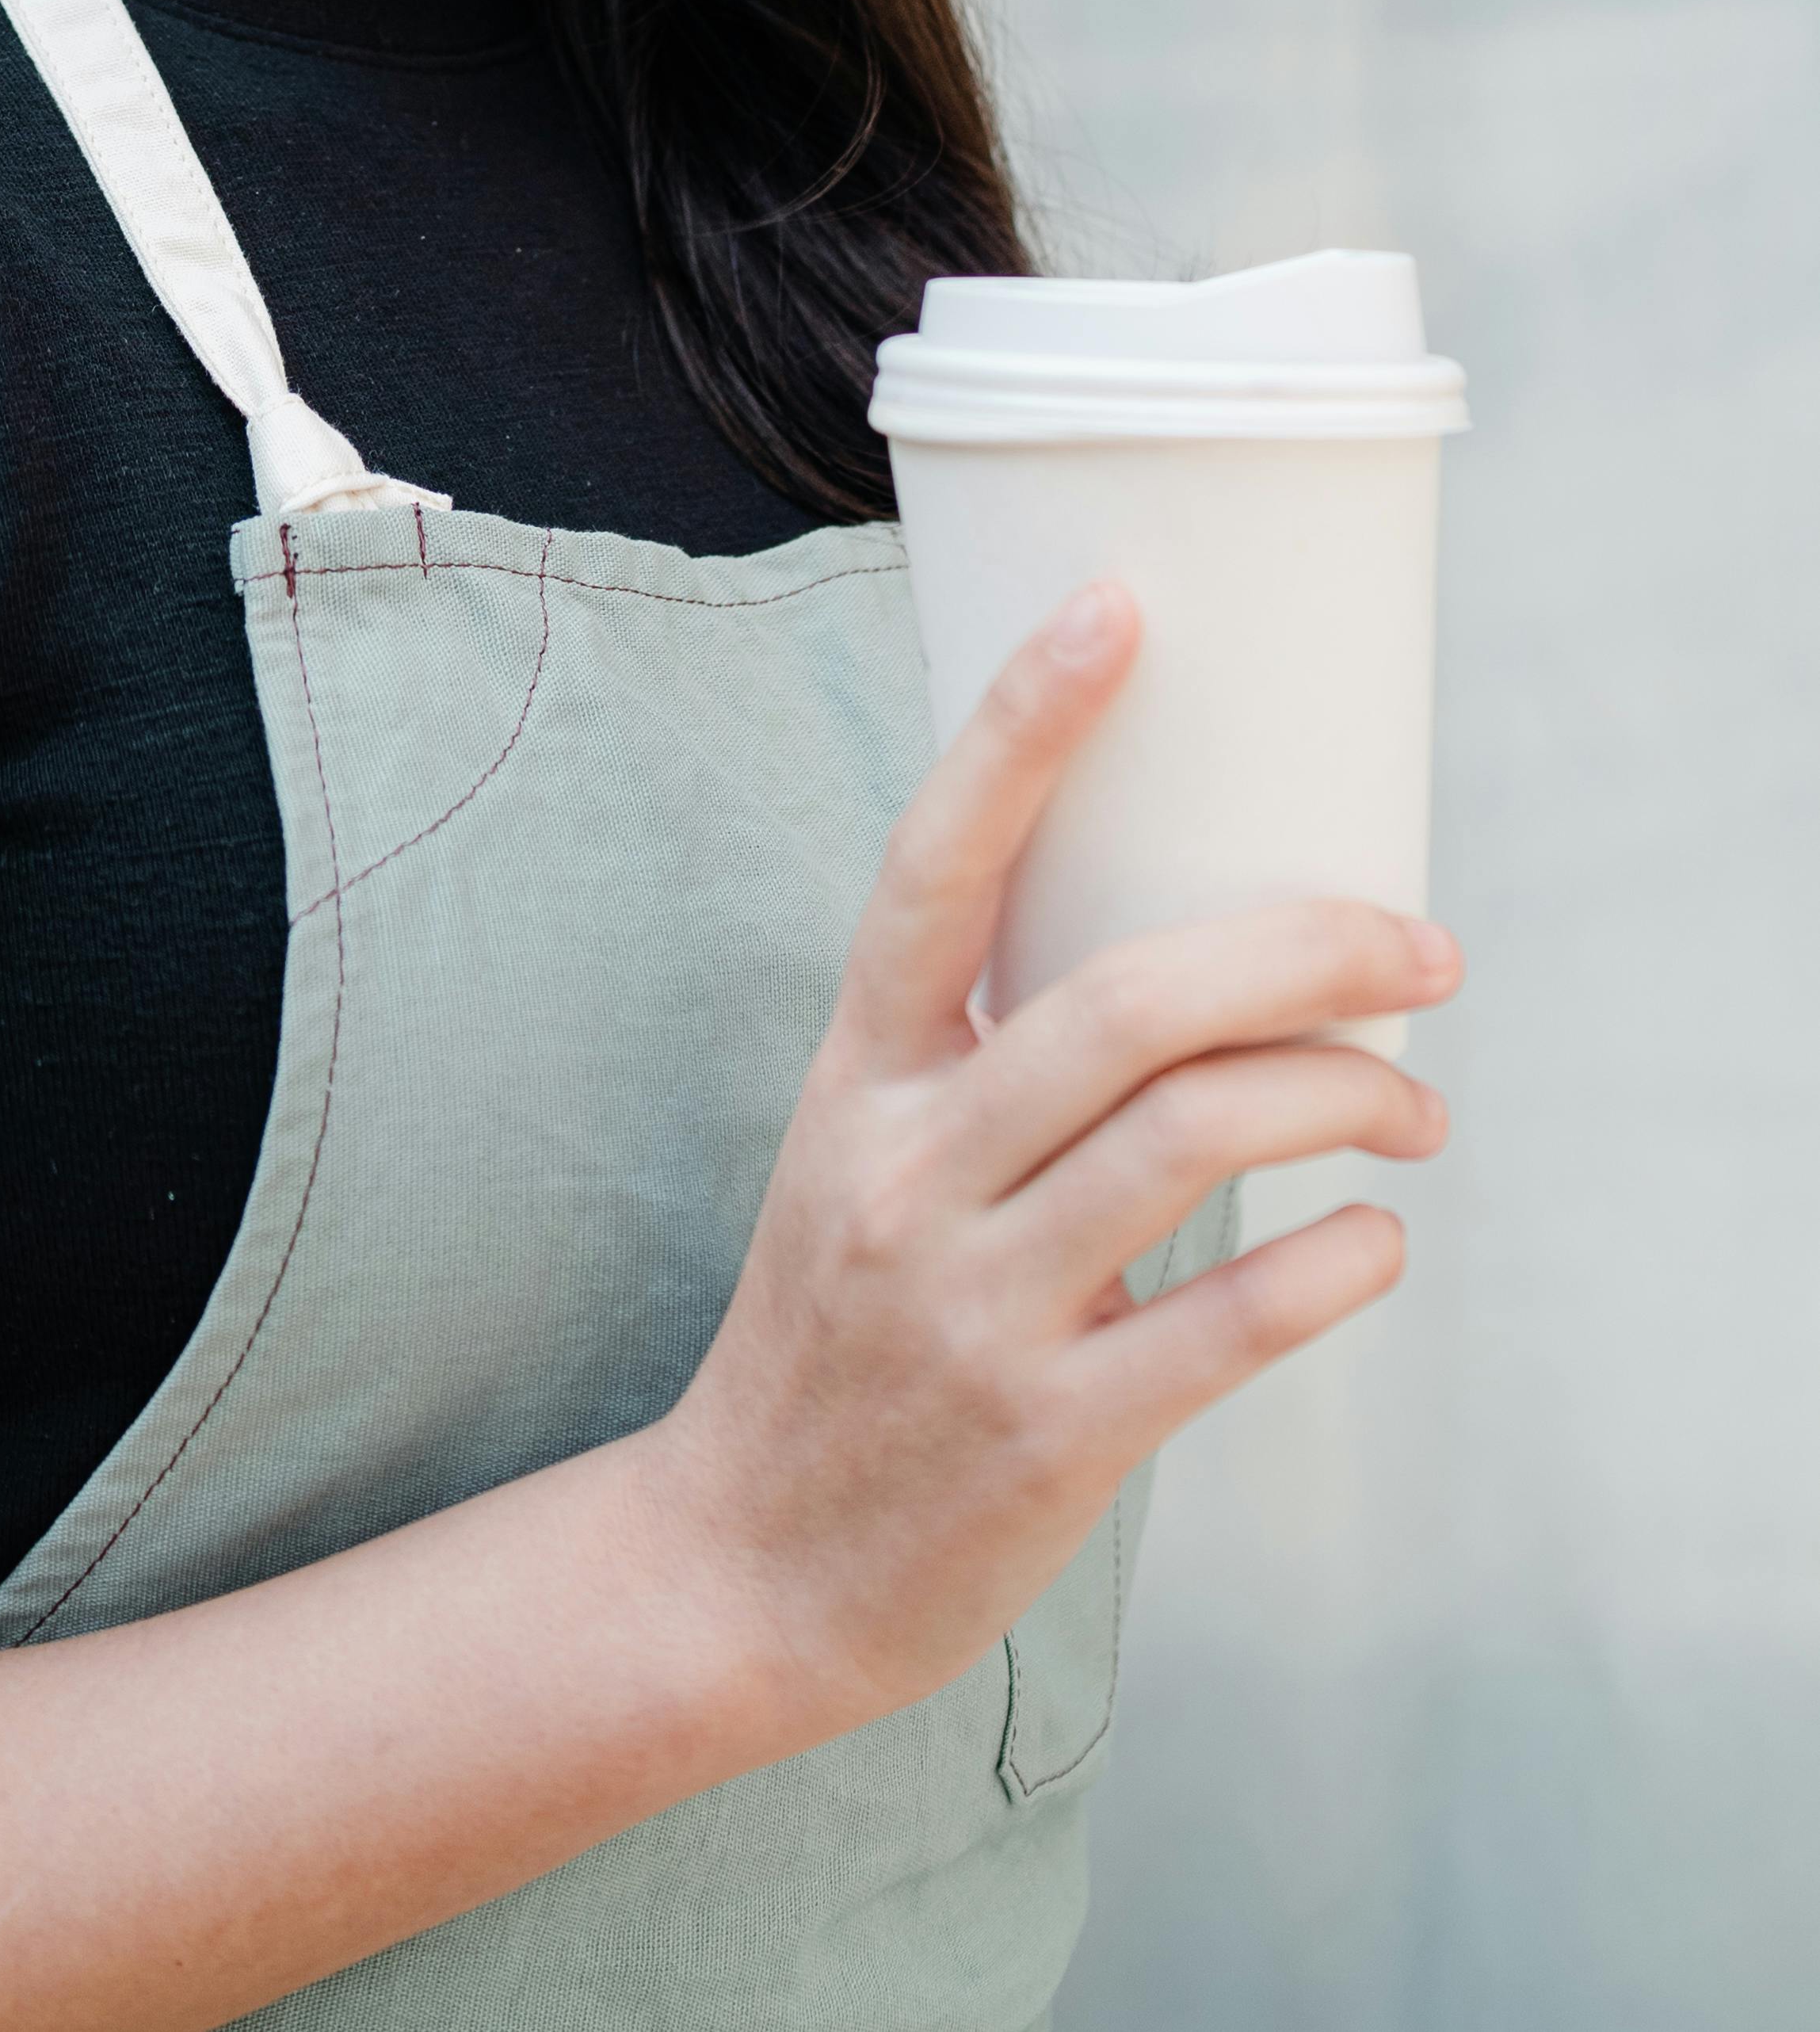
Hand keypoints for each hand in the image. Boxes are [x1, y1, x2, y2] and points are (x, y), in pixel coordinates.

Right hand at [651, 579, 1459, 1741]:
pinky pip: (1229, 1320)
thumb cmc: (838, 1330)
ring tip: (1412, 1110)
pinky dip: (1335, 1266)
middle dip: (1308, 949)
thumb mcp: (861, 1155)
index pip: (935, 862)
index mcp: (857, 1074)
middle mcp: (907, 1167)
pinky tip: (1374, 1241)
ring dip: (1348, 1099)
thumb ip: (981, 1057)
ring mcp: (973, 1301)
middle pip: (1132, 999)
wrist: (744, 1559)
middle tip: (1422, 948)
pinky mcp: (1048, 1431)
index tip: (1119, 608)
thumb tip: (1178, 947)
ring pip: (1196, 1136)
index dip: (1024, 725)